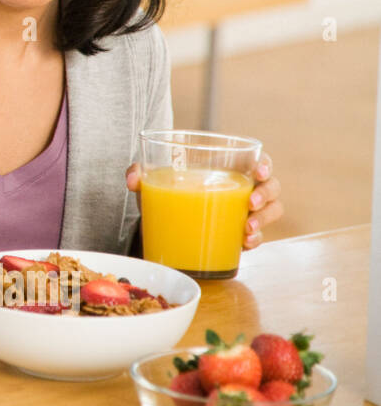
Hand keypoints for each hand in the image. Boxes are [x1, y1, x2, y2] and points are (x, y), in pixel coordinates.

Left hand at [125, 153, 281, 249]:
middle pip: (272, 187)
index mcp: (228, 170)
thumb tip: (133, 180)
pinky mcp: (239, 235)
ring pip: (271, 211)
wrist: (164, 222)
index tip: (258, 171)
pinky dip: (255, 240)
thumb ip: (139, 173)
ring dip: (264, 219)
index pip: (258, 162)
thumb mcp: (153, 182)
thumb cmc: (167, 193)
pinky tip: (244, 243)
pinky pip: (258, 237)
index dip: (265, 165)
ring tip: (247, 228)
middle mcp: (243, 190)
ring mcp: (244, 213)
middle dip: (267, 195)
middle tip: (251, 203)